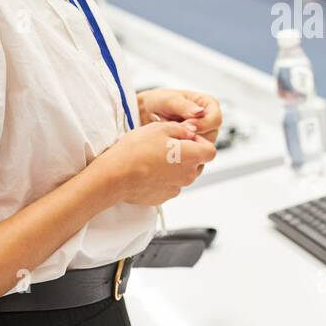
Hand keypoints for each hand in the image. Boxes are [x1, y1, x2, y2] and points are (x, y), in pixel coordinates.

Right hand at [86, 121, 215, 207]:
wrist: (116, 175)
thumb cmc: (136, 150)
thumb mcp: (160, 128)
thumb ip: (181, 129)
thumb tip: (191, 132)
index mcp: (192, 156)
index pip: (210, 150)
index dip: (200, 141)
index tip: (186, 137)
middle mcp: (188, 175)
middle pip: (197, 163)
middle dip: (187, 154)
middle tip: (168, 146)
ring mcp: (176, 188)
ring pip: (183, 174)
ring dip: (175, 166)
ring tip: (155, 157)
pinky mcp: (164, 197)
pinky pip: (170, 185)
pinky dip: (164, 178)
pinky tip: (149, 170)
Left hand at [138, 88, 222, 143]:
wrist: (147, 113)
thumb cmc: (159, 102)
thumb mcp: (169, 100)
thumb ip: (184, 106)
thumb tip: (199, 112)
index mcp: (209, 104)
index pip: (216, 119)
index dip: (203, 124)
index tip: (186, 126)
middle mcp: (209, 119)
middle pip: (212, 134)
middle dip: (193, 135)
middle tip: (176, 132)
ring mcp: (204, 133)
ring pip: (204, 145)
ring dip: (187, 142)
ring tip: (172, 135)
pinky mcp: (196, 144)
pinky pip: (195, 151)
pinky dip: (183, 148)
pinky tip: (172, 142)